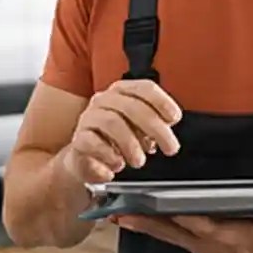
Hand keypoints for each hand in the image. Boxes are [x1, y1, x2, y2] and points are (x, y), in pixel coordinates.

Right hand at [61, 79, 182, 184]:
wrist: (87, 160)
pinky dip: (110, 155)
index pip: (145, 88)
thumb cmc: (117, 140)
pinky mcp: (78, 139)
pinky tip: (117, 164)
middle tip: (170, 148)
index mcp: (122, 92)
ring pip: (112, 123)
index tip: (174, 119)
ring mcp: (89, 118)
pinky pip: (93, 142)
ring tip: (139, 161)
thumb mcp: (139, 129)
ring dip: (132, 145)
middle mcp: (104, 100)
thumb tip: (165, 131)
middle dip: (156, 129)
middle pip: (132, 107)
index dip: (162, 102)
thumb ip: (154, 125)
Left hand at [113, 211, 252, 252]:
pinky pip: (173, 236)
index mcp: (232, 238)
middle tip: (117, 211)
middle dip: (146, 220)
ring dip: (143, 224)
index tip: (155, 205)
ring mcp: (206, 248)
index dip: (178, 214)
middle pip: (173, 229)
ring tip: (116, 213)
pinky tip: (137, 220)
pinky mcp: (204, 248)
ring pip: (169, 233)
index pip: (200, 223)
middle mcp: (213, 244)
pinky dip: (154, 227)